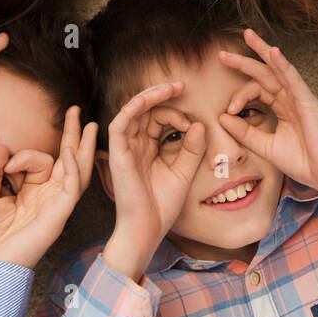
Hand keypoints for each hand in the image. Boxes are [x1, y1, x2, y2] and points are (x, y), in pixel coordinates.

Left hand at [0, 106, 97, 267]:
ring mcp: (56, 204)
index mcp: (32, 192)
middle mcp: (48, 195)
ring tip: (88, 125)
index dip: (23, 155)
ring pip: (77, 170)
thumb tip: (0, 146)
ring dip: (82, 147)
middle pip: (67, 160)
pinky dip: (74, 169)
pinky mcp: (59, 214)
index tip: (4, 162)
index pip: (40, 161)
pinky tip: (72, 153)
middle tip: (76, 111)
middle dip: (72, 135)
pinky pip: (73, 187)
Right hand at [100, 82, 205, 280]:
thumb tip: (199, 123)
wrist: (148, 230)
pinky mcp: (118, 154)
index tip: (192, 122)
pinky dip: (132, 108)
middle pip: (145, 109)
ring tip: (170, 87)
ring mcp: (125, 148)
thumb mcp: (185, 172)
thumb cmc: (162, 206)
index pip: (156, 118)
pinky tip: (149, 99)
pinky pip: (119, 123)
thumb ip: (192, 149)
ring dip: (150, 95)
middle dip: (162, 95)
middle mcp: (134, 145)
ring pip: (132, 110)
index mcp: (147, 149)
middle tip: (181, 86)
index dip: (174, 112)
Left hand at [217, 30, 317, 210]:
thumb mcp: (264, 145)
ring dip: (263, 50)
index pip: (256, 90)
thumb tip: (222, 116)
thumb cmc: (301, 161)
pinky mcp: (307, 101)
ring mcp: (299, 97)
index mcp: (282, 106)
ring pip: (278, 68)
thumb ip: (244, 131)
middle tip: (222, 53)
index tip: (228, 110)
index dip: (239, 96)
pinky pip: (293, 78)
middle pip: (264, 72)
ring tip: (248, 35)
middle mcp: (290, 97)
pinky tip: (273, 52)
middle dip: (243, 61)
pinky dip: (282, 64)